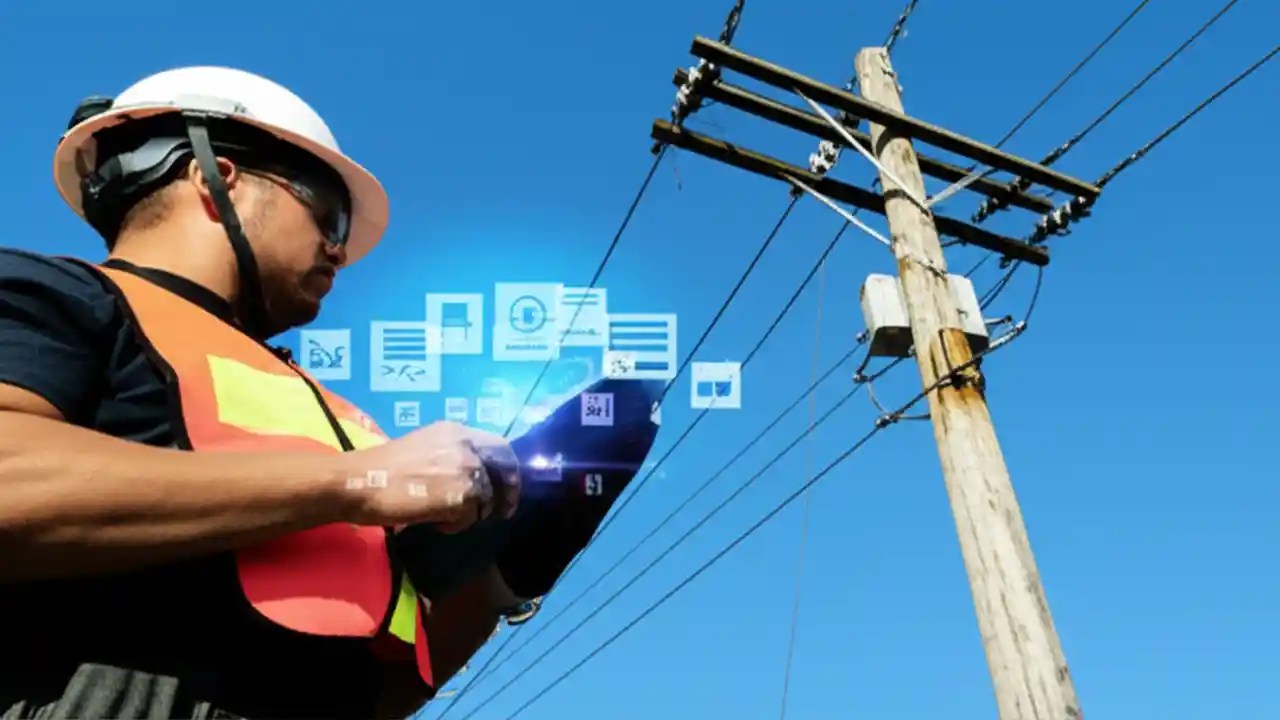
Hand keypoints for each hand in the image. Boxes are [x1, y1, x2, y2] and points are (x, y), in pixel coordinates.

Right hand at [338, 421, 521, 531]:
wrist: (361, 482)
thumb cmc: (383, 469)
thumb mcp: (424, 447)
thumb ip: (452, 455)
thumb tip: (475, 476)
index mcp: (457, 431)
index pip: (500, 447)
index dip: (508, 470)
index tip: (507, 487)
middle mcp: (467, 446)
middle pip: (506, 471)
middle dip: (509, 494)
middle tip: (503, 512)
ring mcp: (466, 470)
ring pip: (487, 499)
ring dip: (472, 514)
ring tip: (444, 518)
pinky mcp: (461, 496)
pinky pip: (471, 518)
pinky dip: (455, 526)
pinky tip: (435, 524)